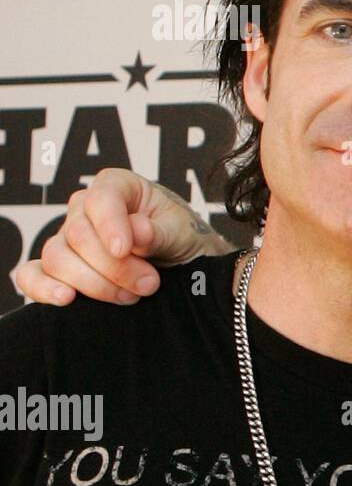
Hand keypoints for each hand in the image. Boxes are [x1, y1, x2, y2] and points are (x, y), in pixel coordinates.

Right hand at [13, 168, 232, 305]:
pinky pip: (32, 274)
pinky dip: (43, 288)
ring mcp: (67, 237)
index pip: (101, 199)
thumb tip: (136, 231)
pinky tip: (66, 299)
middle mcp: (85, 208)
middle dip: (115, 267)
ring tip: (130, 296)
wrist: (183, 264)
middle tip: (149, 283)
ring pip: (58, 258)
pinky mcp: (58, 266)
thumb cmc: (182, 238)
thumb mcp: (182, 231)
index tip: (125, 250)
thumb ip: (159, 232)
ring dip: (94, 284)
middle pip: (79, 235)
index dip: (110, 225)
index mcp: (118, 186)